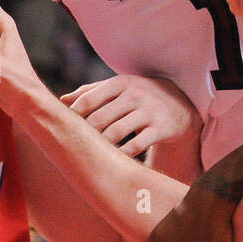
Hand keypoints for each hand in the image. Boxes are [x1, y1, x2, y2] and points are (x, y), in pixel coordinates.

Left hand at [61, 75, 201, 157]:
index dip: (73, 117)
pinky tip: (115, 158)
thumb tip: (61, 100)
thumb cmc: (138, 94)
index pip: (88, 100)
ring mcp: (149, 111)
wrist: (180, 101)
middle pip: (99, 119)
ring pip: (116, 133)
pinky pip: (137, 145)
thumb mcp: (118, 87)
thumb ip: (90, 92)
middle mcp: (135, 94)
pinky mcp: (161, 128)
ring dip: (102, 146)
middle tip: (77, 146)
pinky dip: (123, 154)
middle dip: (86, 134)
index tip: (64, 129)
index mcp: (120, 83)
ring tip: (94, 153)